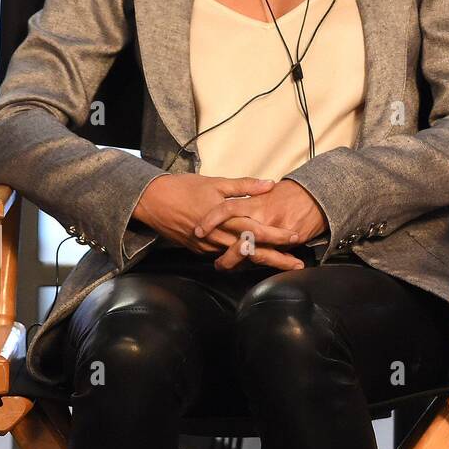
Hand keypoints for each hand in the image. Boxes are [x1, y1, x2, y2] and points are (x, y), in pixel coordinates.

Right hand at [132, 174, 304, 268]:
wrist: (152, 201)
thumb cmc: (184, 188)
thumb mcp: (216, 183)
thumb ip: (245, 186)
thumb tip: (270, 184)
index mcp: (225, 219)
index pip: (257, 230)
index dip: (277, 236)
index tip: (295, 238)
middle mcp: (218, 237)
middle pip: (252, 251)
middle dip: (276, 259)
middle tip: (296, 265)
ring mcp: (208, 246)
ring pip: (239, 258)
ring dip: (261, 261)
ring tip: (281, 264)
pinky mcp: (199, 250)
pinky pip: (224, 256)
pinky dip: (240, 259)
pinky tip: (254, 260)